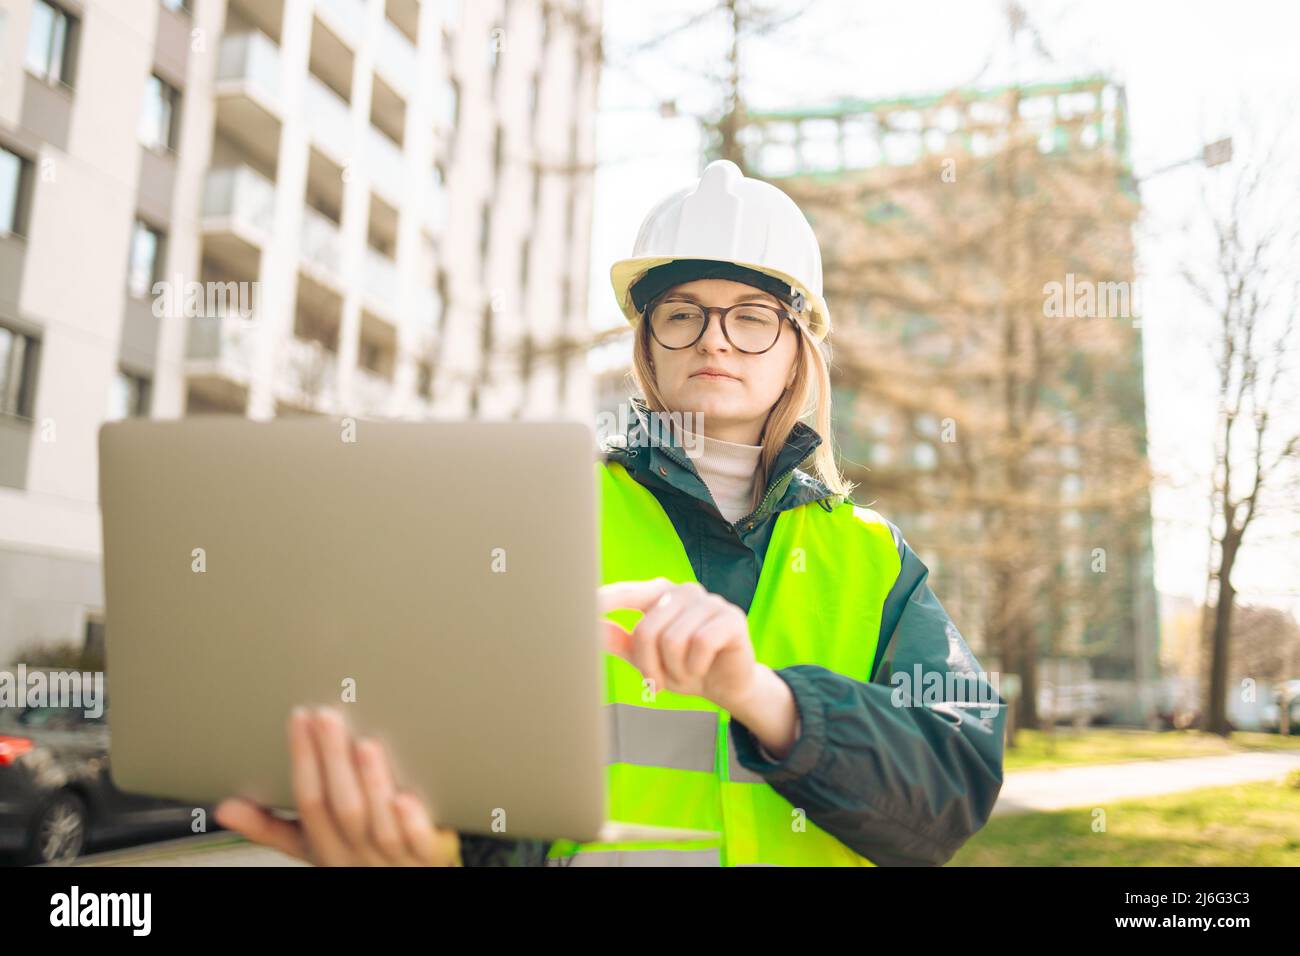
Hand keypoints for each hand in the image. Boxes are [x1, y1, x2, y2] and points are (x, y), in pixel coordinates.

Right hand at [214, 706, 460, 865]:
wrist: (405, 887)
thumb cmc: (356, 861)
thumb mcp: (312, 848)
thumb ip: (273, 828)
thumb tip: (223, 809)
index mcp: (325, 848)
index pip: (308, 801)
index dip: (302, 759)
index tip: (300, 717)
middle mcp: (356, 855)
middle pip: (341, 807)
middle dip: (332, 761)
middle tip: (328, 716)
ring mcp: (393, 860)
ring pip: (378, 825)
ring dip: (371, 784)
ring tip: (364, 745)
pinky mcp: (428, 861)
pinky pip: (419, 844)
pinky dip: (412, 821)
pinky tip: (406, 796)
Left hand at [599, 578, 758, 709]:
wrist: (726, 685)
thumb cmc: (683, 666)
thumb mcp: (646, 658)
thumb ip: (619, 641)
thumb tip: (591, 626)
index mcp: (659, 595)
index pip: (625, 593)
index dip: (603, 601)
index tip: (581, 608)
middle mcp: (683, 591)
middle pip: (646, 629)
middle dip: (648, 665)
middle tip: (658, 681)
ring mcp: (709, 601)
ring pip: (673, 640)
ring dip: (675, 670)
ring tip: (685, 672)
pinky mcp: (731, 617)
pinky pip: (701, 644)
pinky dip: (696, 666)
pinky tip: (702, 667)